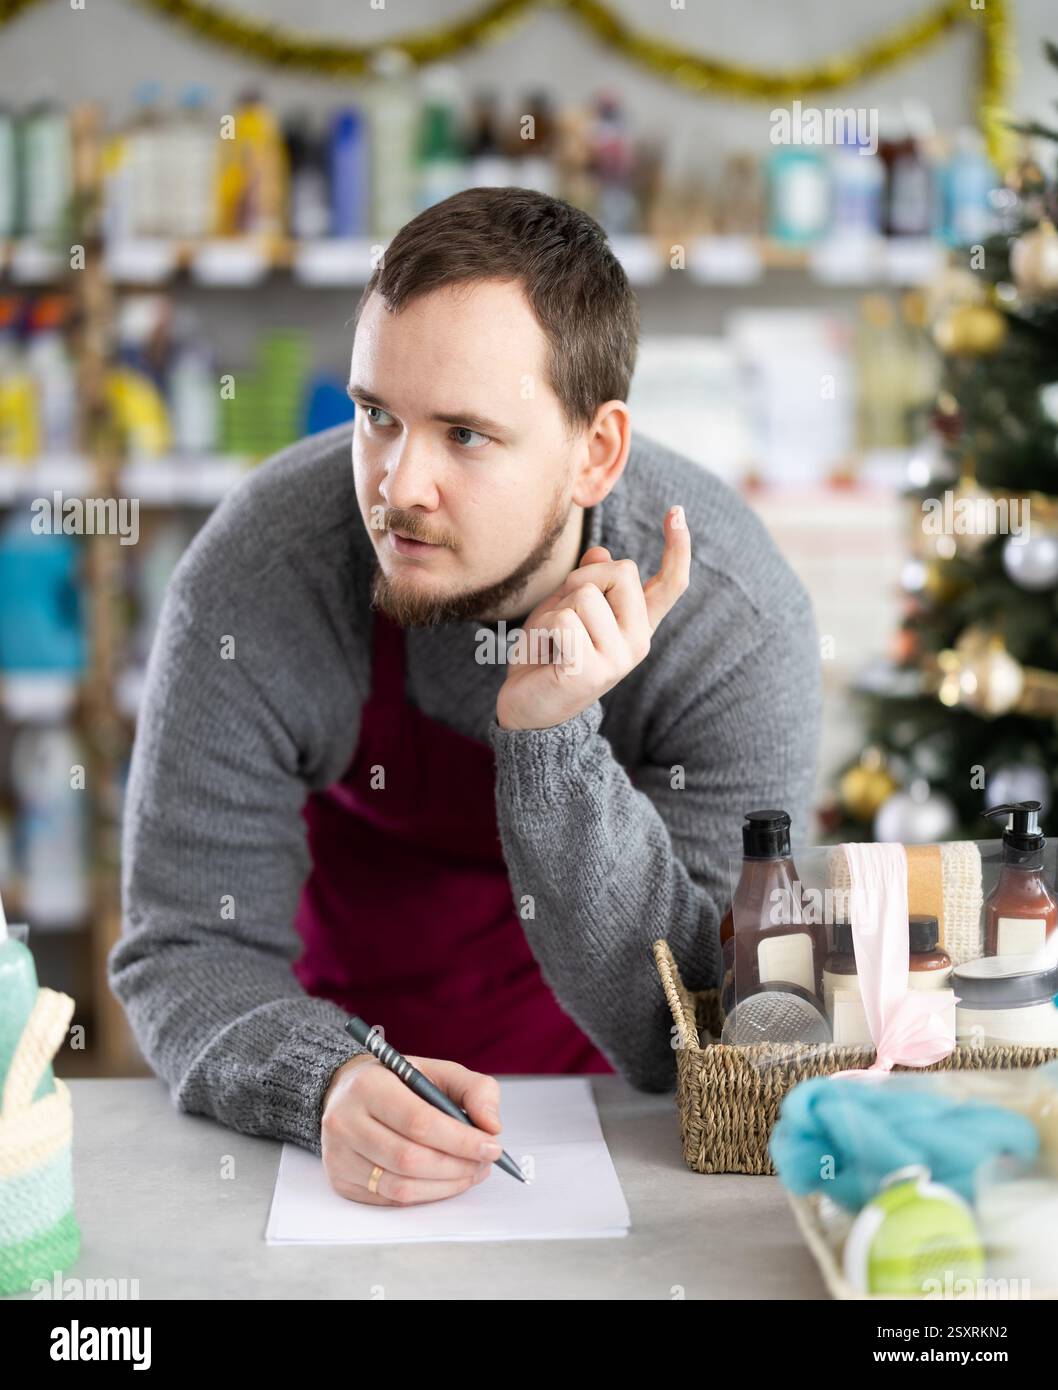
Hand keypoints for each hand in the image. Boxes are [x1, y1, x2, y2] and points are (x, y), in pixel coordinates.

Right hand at [320, 1054, 503, 1204]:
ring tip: (469, 1174)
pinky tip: (442, 1181)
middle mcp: (346, 1121)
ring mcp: (338, 1154)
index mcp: (369, 1085)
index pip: (420, 1122)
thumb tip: (492, 1126)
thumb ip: (475, 1090)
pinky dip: (424, 1195)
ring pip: (400, 1186)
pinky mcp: (340, 1180)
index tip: (492, 1147)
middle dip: (457, 1167)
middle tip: (484, 1164)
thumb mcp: (439, 1072)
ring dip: (444, 1186)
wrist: (348, 1092)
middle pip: (410, 1159)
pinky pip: (390, 1200)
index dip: (461, 1140)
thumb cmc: (400, 1083)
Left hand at [496, 504, 690, 730]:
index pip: (671, 584)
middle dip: (581, 579)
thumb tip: (602, 551)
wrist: (525, 708)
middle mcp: (637, 641)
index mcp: (637, 624)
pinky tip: (544, 657)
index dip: (678, 547)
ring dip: (553, 610)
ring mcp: (619, 659)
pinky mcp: (592, 673)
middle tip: (561, 615)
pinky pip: (564, 621)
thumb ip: (586, 583)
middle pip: (620, 570)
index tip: (676, 511)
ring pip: (585, 594)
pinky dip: (542, 632)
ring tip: (550, 641)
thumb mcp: (565, 608)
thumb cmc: (547, 654)